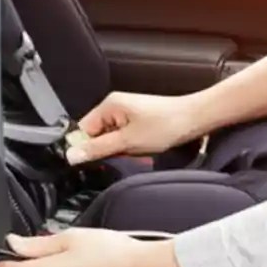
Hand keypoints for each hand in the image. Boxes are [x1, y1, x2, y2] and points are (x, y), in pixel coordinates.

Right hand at [68, 92, 202, 164]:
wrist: (195, 119)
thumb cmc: (166, 126)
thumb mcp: (127, 142)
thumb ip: (97, 149)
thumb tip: (71, 155)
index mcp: (108, 106)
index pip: (82, 130)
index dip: (87, 147)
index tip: (97, 160)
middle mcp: (114, 106)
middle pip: (95, 135)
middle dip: (108, 149)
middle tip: (125, 153)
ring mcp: (125, 113)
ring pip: (110, 139)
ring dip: (121, 149)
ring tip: (138, 149)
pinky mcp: (136, 121)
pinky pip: (122, 138)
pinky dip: (130, 147)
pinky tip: (143, 148)